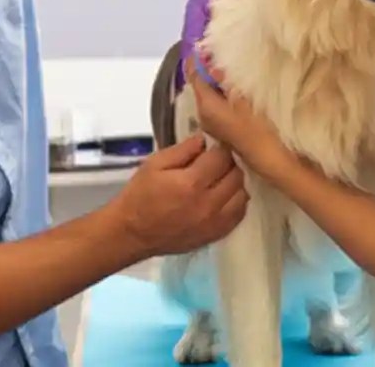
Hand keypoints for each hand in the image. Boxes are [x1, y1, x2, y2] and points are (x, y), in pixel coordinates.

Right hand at [113, 134, 248, 256]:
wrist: (132, 233)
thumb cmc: (139, 196)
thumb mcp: (154, 164)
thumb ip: (183, 149)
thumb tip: (205, 138)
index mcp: (191, 183)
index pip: (222, 157)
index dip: (220, 146)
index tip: (214, 144)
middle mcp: (208, 204)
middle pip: (236, 175)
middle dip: (229, 163)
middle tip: (217, 160)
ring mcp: (214, 222)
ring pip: (242, 194)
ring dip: (235, 182)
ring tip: (221, 178)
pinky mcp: (216, 235)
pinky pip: (240, 213)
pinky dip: (236, 201)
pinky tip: (224, 195)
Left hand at [184, 54, 290, 176]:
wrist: (279, 165)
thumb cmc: (262, 131)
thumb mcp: (245, 99)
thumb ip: (228, 79)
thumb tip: (214, 63)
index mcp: (206, 107)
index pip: (195, 75)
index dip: (199, 57)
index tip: (209, 40)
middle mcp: (206, 117)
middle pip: (203, 85)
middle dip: (211, 66)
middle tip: (225, 47)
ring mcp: (218, 125)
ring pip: (215, 94)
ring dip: (222, 80)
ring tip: (237, 63)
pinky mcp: (231, 130)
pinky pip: (224, 103)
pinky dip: (230, 92)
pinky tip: (244, 86)